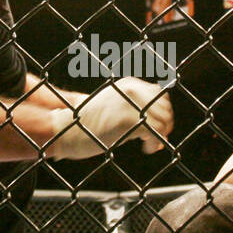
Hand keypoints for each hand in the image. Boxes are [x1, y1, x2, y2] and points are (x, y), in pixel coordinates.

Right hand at [46, 77, 173, 159]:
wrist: (67, 128)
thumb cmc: (88, 122)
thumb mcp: (113, 105)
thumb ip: (133, 106)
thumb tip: (158, 121)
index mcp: (129, 84)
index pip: (159, 94)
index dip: (162, 112)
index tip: (159, 126)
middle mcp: (133, 90)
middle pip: (165, 107)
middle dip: (164, 124)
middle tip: (156, 139)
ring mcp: (131, 104)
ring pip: (163, 121)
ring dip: (160, 135)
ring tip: (149, 145)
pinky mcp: (129, 120)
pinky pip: (156, 133)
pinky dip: (154, 143)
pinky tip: (146, 149)